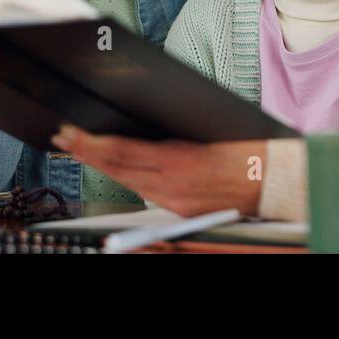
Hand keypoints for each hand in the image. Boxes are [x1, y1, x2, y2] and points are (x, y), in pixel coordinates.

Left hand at [53, 125, 265, 216]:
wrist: (276, 183)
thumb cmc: (251, 151)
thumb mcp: (208, 133)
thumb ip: (172, 136)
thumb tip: (140, 128)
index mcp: (180, 163)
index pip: (123, 153)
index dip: (92, 144)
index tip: (72, 132)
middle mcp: (173, 188)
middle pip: (118, 169)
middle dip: (86, 152)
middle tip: (62, 137)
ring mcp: (176, 202)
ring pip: (127, 182)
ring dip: (100, 164)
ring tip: (77, 148)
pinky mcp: (182, 209)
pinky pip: (145, 191)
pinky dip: (123, 176)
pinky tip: (112, 166)